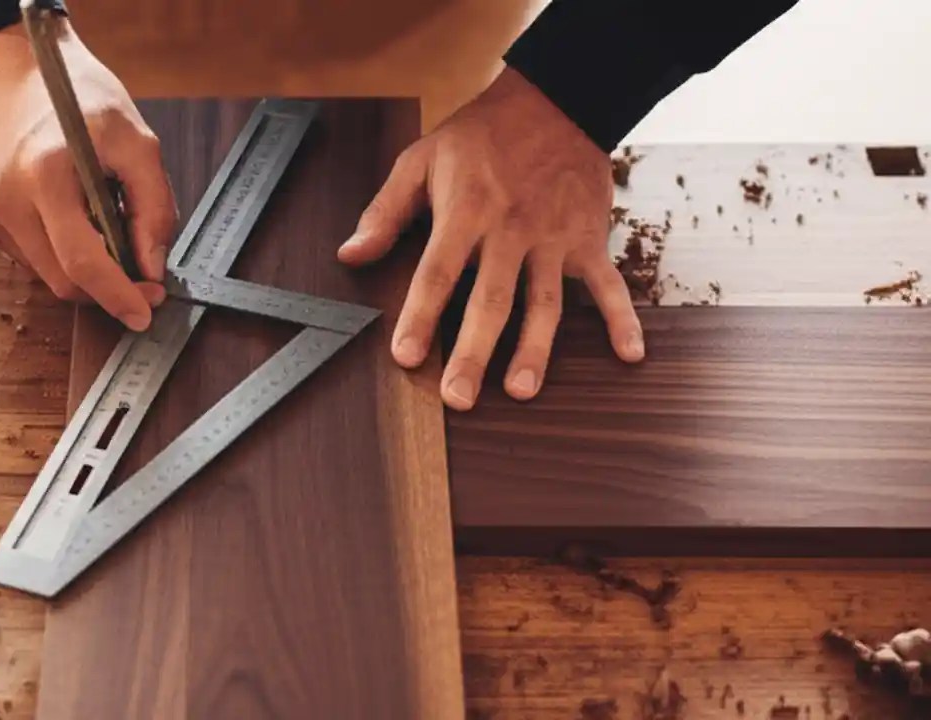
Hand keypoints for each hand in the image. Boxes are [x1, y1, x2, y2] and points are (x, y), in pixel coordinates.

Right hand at [0, 22, 177, 330]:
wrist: (9, 61)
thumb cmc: (74, 92)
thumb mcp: (135, 138)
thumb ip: (154, 207)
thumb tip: (151, 267)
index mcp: (45, 173)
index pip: (83, 263)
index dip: (118, 296)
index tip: (144, 312)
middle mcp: (4, 197)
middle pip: (63, 281)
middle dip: (106, 288)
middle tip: (141, 273)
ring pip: (44, 272)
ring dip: (81, 265)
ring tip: (100, 220)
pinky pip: (26, 253)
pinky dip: (55, 248)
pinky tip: (67, 212)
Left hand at [338, 67, 644, 409]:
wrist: (556, 100)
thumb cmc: (480, 136)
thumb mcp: (420, 160)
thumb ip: (385, 212)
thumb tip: (349, 255)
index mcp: (466, 210)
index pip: (438, 271)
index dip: (421, 315)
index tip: (407, 356)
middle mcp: (511, 229)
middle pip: (491, 299)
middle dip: (474, 351)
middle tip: (460, 397)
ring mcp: (554, 238)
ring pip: (545, 302)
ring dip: (535, 349)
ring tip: (522, 391)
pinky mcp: (589, 239)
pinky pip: (608, 284)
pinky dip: (622, 318)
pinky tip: (629, 355)